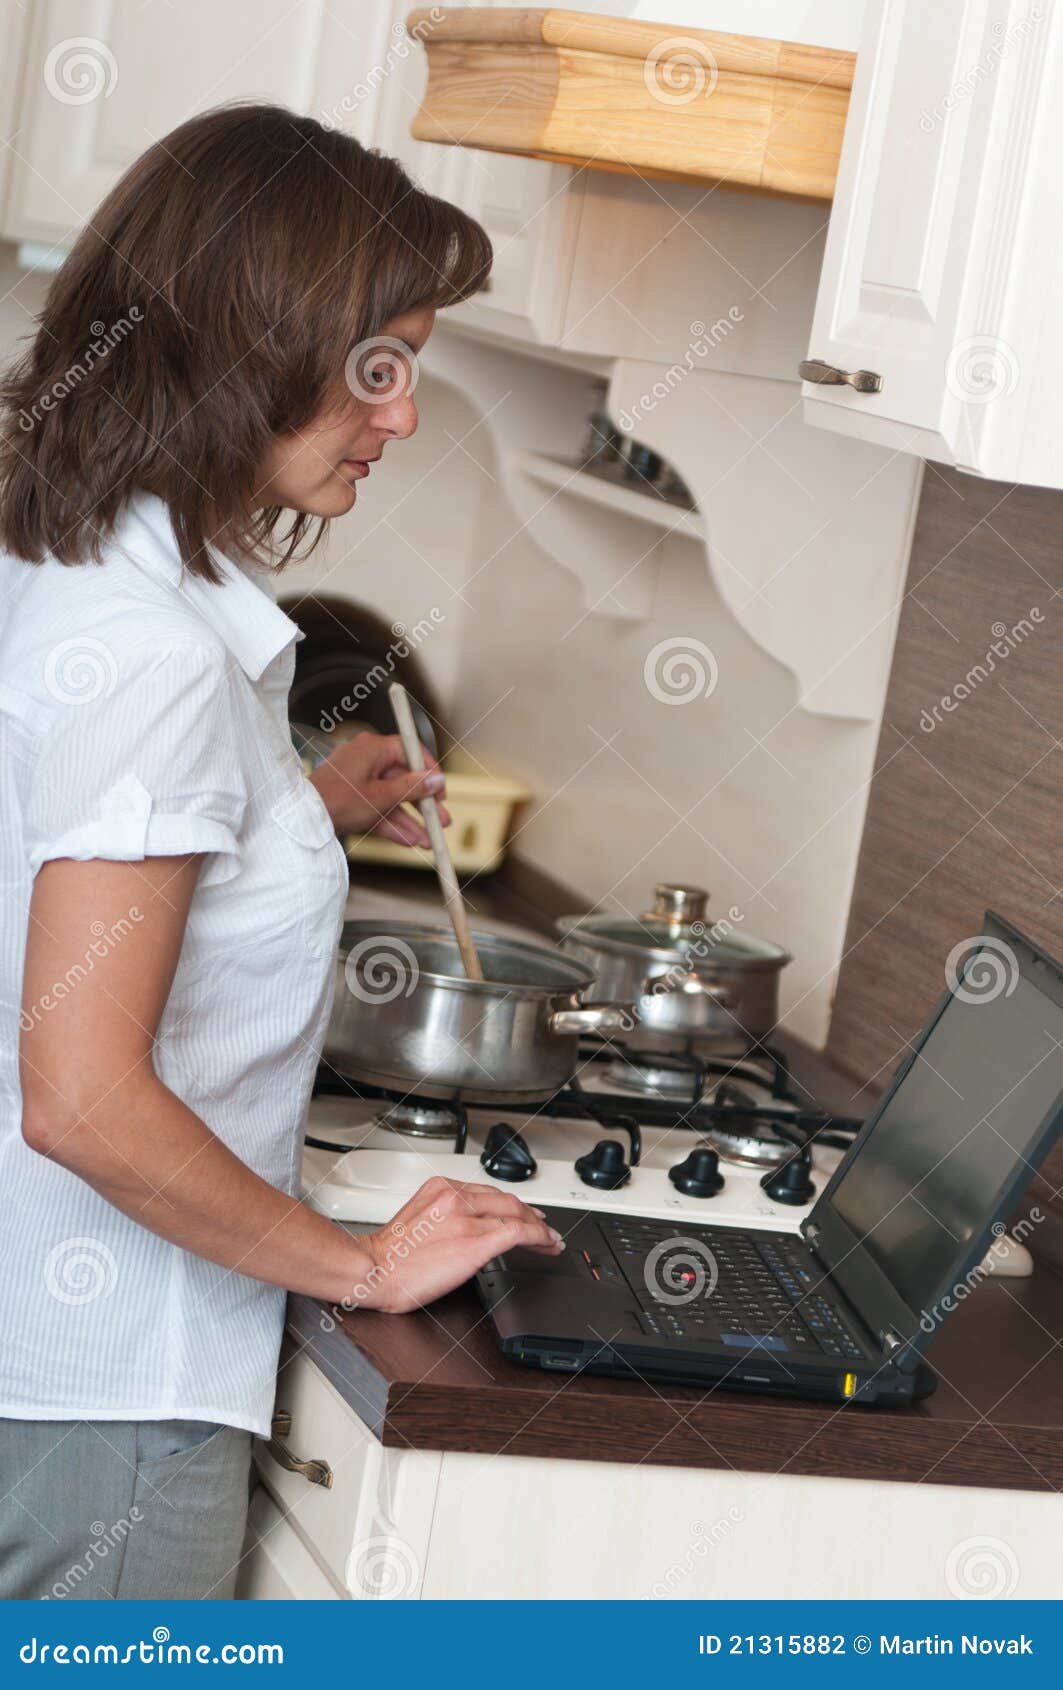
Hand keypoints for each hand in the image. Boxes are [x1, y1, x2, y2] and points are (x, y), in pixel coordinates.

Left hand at [309, 729, 450, 844]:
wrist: (303, 821)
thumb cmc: (336, 801)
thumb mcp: (381, 797)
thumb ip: (412, 788)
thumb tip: (437, 780)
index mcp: (372, 748)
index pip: (410, 750)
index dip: (429, 770)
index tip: (441, 789)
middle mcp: (366, 760)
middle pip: (403, 780)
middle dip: (423, 805)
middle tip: (440, 820)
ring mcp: (358, 780)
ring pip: (392, 799)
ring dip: (410, 821)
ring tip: (428, 840)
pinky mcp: (351, 798)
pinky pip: (377, 809)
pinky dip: (391, 824)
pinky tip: (409, 841)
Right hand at [346, 1177, 564, 1313]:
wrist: (374, 1271)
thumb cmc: (390, 1257)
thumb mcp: (419, 1219)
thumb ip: (445, 1215)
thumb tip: (470, 1227)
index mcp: (441, 1188)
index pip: (488, 1192)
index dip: (512, 1205)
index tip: (524, 1214)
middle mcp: (455, 1197)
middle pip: (507, 1200)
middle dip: (531, 1215)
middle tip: (544, 1228)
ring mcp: (466, 1217)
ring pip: (517, 1213)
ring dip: (539, 1227)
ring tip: (550, 1240)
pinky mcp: (475, 1241)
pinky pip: (518, 1232)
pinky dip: (539, 1237)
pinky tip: (547, 1244)